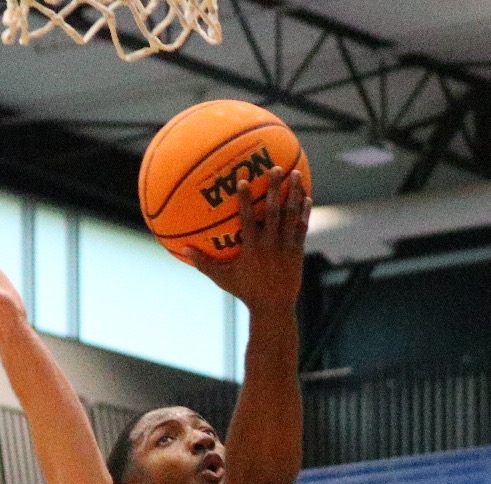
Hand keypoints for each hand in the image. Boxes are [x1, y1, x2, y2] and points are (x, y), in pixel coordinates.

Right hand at [183, 169, 307, 310]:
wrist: (274, 307)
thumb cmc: (245, 291)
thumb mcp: (222, 278)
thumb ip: (203, 263)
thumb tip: (183, 250)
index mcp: (252, 248)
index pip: (248, 219)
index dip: (245, 200)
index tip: (243, 181)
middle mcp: (270, 244)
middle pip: (274, 211)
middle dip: (276, 188)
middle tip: (277, 168)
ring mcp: (286, 247)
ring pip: (291, 215)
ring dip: (294, 193)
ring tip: (295, 173)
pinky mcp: (297, 251)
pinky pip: (302, 227)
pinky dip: (304, 211)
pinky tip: (307, 196)